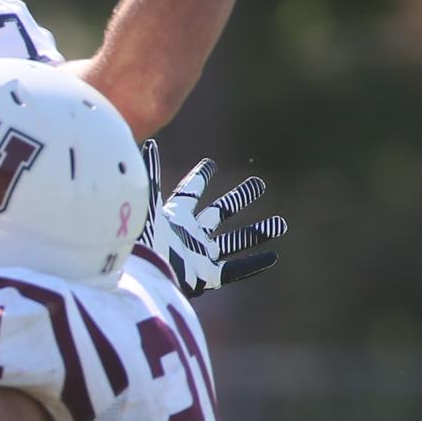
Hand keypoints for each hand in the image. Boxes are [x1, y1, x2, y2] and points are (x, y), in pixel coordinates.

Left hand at [138, 142, 286, 297]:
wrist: (141, 277)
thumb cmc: (141, 240)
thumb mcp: (147, 204)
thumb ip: (151, 176)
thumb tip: (148, 143)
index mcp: (174, 216)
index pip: (190, 192)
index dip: (200, 177)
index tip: (210, 164)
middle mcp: (189, 234)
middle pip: (218, 213)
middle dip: (238, 198)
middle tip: (258, 184)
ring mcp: (199, 255)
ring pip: (233, 241)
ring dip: (256, 232)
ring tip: (280, 224)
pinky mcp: (205, 276)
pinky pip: (234, 270)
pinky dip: (253, 264)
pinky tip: (272, 257)